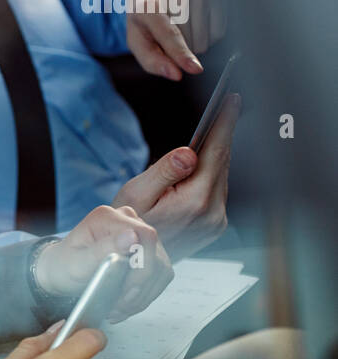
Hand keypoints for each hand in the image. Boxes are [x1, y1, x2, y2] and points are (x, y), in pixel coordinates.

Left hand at [38, 204, 173, 318]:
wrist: (61, 271)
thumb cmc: (64, 266)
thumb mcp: (78, 263)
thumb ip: (103, 250)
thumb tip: (132, 236)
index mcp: (108, 218)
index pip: (146, 236)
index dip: (143, 266)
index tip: (126, 290)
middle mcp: (128, 221)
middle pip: (155, 256)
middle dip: (139, 287)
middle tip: (119, 306)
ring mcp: (139, 236)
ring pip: (160, 269)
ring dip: (143, 294)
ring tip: (119, 309)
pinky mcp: (147, 252)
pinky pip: (159, 276)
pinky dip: (145, 294)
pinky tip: (127, 304)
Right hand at [111, 94, 239, 260]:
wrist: (131, 256)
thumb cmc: (128, 225)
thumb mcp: (136, 193)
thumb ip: (165, 171)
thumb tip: (189, 152)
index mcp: (194, 202)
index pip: (216, 153)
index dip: (225, 124)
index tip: (231, 102)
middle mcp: (213, 213)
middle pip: (222, 164)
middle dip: (222, 136)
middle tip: (225, 108)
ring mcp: (217, 222)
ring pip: (222, 177)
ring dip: (215, 156)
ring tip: (210, 135)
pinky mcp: (216, 226)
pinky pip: (218, 192)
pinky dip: (211, 175)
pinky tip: (200, 167)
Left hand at [127, 0, 224, 79]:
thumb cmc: (146, 14)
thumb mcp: (137, 38)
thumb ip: (151, 60)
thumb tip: (176, 75)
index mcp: (149, 5)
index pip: (169, 34)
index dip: (181, 53)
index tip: (195, 69)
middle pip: (190, 43)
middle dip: (181, 49)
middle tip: (168, 32)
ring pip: (205, 40)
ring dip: (194, 42)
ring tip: (180, 25)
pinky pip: (218, 31)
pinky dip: (207, 34)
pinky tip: (194, 20)